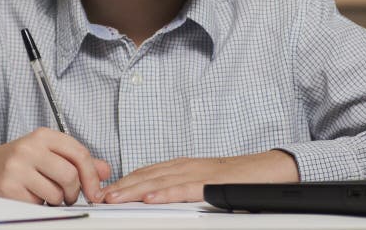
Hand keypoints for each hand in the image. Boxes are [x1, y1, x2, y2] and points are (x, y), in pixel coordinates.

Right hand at [0, 128, 110, 204]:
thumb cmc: (18, 162)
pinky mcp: (7, 189)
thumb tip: (105, 170)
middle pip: (70, 176)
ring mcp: (17, 168)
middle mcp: (29, 148)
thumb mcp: (47, 152)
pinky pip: (38, 205)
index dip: (92, 176)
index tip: (95, 191)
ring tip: (45, 195)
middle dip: (74, 193)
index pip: (79, 153)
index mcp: (43, 136)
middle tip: (68, 196)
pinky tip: (31, 198)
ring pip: (56, 194)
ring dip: (56, 201)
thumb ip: (77, 160)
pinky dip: (39, 206)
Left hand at [102, 150, 297, 203]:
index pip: (145, 172)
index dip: (122, 182)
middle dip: (120, 187)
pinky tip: (151, 198)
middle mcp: (185, 166)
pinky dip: (166, 192)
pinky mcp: (212, 182)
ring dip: (134, 189)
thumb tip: (156, 198)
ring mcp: (198, 173)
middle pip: (146, 175)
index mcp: (181, 166)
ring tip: (114, 198)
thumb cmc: (236, 178)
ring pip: (160, 180)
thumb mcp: (201, 181)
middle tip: (99, 197)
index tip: (103, 192)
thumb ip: (179, 187)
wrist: (267, 169)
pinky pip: (185, 188)